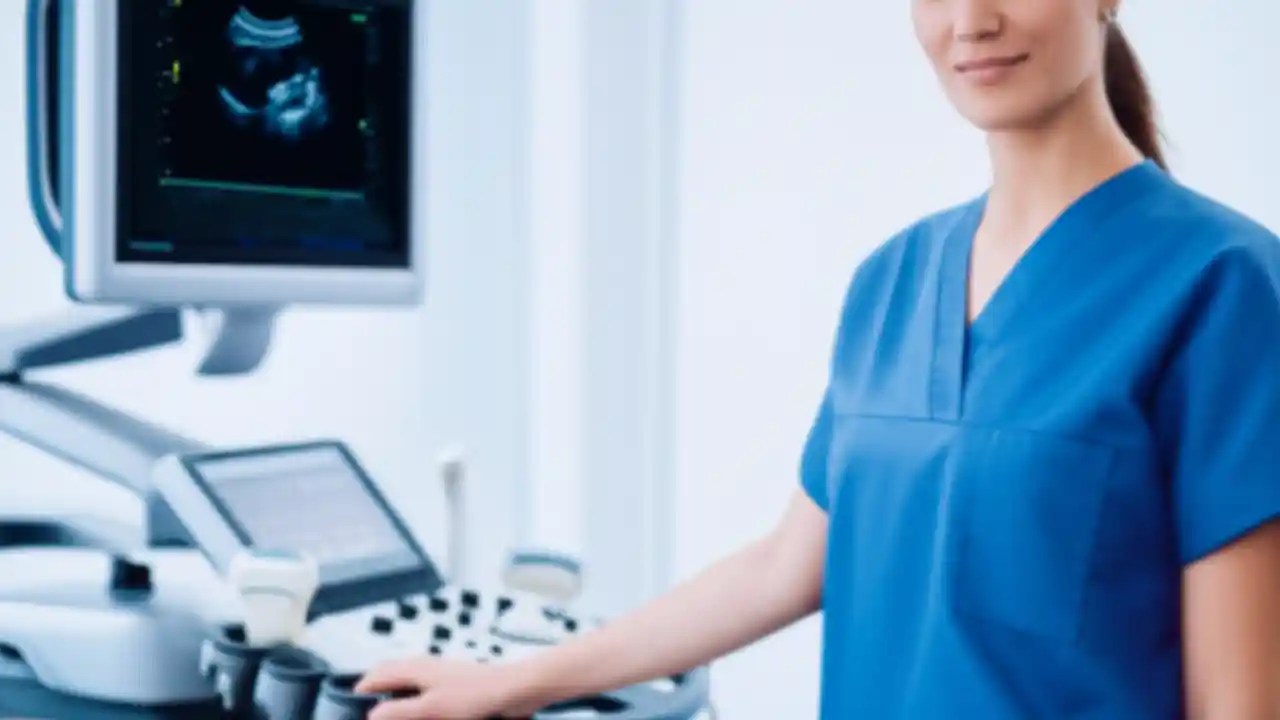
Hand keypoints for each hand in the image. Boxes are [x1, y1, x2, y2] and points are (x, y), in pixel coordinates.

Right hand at [355, 657, 543, 719]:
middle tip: (365, 715)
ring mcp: (437, 676)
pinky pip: (421, 694)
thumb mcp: (431, 709)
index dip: (358, 693)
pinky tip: (416, 717)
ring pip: (404, 686)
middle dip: (373, 696)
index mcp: (414, 667)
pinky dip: (412, 705)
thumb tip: (371, 715)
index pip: (375, 676)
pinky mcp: (450, 687)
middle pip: (387, 678)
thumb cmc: (475, 696)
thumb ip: (398, 711)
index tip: (346, 711)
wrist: (513, 690)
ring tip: (387, 717)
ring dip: (393, 701)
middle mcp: (423, 667)